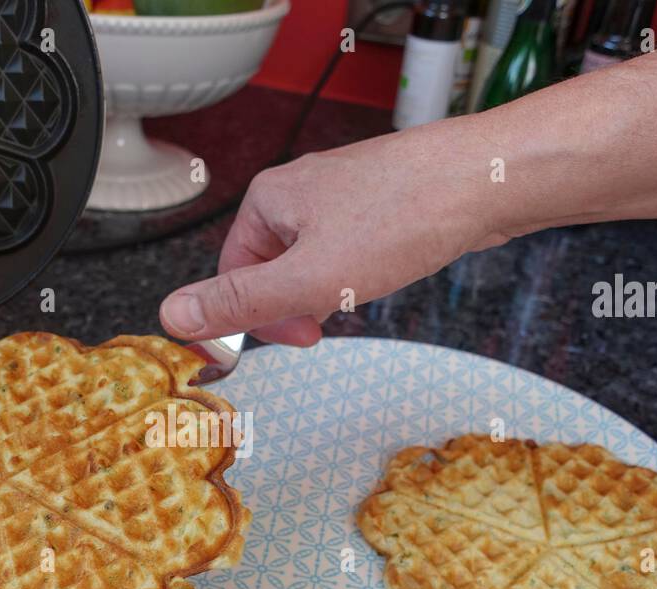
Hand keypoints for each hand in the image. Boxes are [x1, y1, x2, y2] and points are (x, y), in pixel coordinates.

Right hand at [159, 120, 506, 345]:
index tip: (298, 338)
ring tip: (368, 288)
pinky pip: (351, 247)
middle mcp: (300, 189)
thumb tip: (172, 315)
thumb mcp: (309, 278)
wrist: (484, 181)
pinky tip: (389, 269)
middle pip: (273, 267)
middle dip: (299, 302)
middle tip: (332, 319)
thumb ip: (239, 301)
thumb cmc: (404, 218)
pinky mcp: (379, 199)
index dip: (260, 317)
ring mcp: (342, 192)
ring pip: (315, 259)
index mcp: (269, 200)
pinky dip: (363, 270)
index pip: (234, 272)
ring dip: (333, 288)